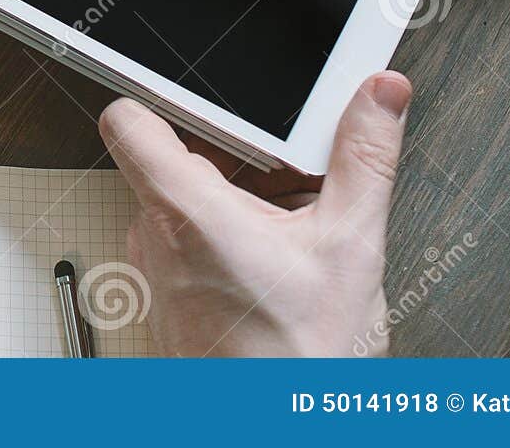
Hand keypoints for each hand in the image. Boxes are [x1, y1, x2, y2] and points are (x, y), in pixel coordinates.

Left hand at [98, 72, 411, 355]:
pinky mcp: (163, 301)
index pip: (129, 121)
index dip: (157, 96)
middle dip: (232, 159)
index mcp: (187, 211)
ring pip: (181, 204)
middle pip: (171, 159)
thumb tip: (380, 97)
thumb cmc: (300, 362)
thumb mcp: (351, 246)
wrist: (282, 431)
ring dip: (231, 202)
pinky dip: (223, 240)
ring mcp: (155, 274)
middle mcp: (156, 239)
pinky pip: (183, 244)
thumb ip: (364, 158)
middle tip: (286, 177)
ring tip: (288, 227)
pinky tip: (272, 262)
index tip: (196, 96)